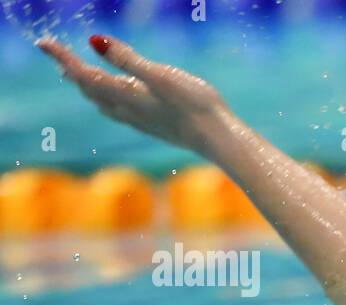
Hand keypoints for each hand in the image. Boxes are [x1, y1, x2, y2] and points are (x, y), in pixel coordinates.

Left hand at [37, 35, 230, 155]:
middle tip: (56, 54)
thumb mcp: (161, 76)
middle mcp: (127, 110)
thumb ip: (128, 59)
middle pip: (88, 90)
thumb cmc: (194, 105)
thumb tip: (94, 41)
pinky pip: (118, 111)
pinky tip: (115, 100)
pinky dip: (105, 98)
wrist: (219, 139)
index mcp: (125, 94)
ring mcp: (141, 121)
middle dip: (71, 71)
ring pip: (101, 102)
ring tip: (77, 75)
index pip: (83, 74)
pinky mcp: (154, 126)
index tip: (43, 41)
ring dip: (86, 87)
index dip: (62, 56)